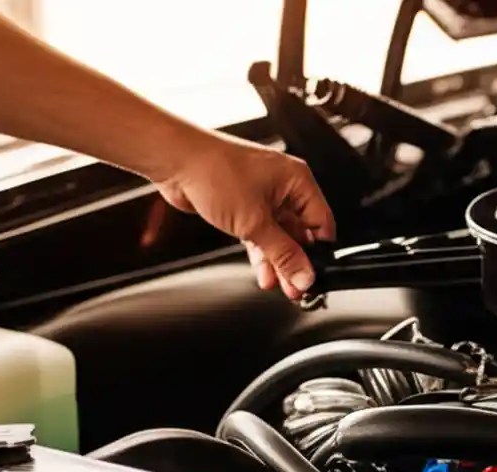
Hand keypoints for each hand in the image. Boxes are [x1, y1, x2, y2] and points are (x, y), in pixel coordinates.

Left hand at [153, 131, 334, 299]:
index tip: (312, 276)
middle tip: (296, 287)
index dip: (318, 253)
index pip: (321, 223)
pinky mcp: (243, 204)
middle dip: (296, 262)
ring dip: (277, 261)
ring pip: (278, 236)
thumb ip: (283, 254)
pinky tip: (263, 272)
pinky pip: (260, 232)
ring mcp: (262, 195)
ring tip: (279, 285)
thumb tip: (304, 275)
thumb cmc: (214, 171)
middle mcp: (283, 186)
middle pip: (300, 232)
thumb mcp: (255, 223)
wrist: (175, 160)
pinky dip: (261, 252)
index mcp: (298, 180)